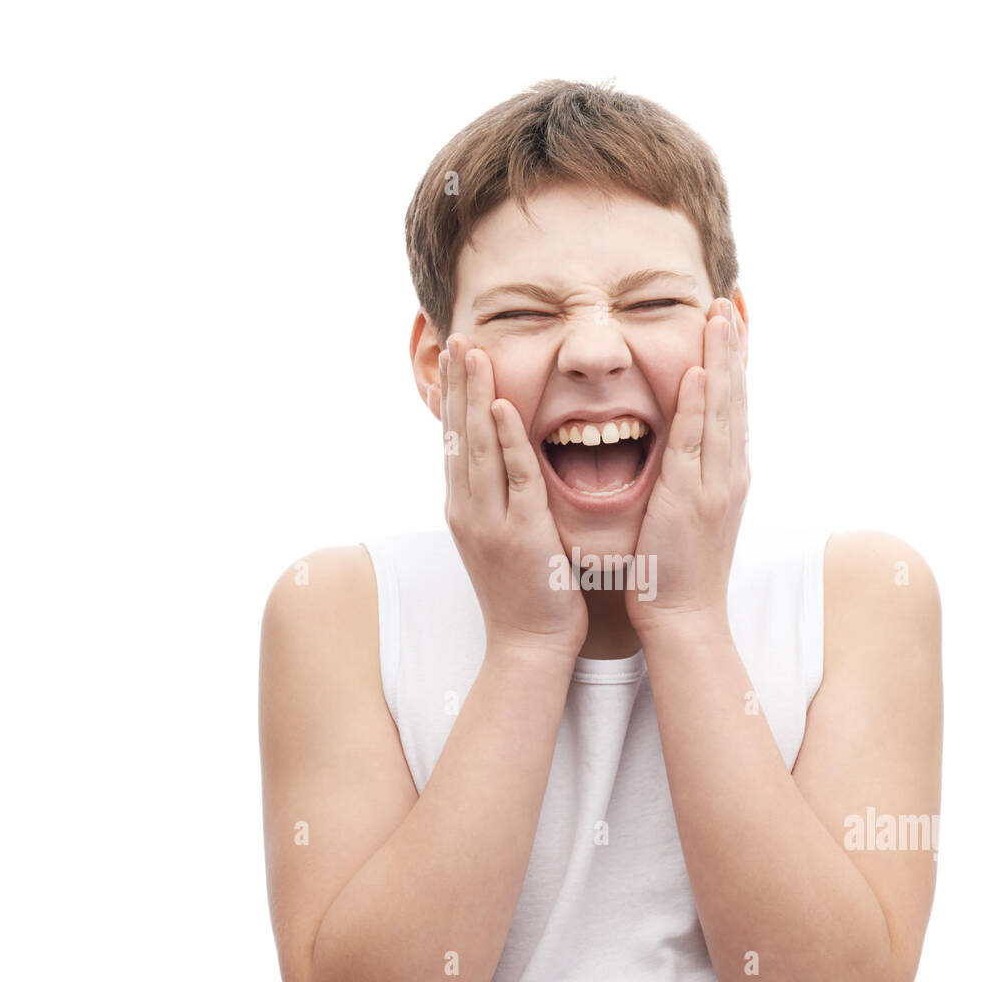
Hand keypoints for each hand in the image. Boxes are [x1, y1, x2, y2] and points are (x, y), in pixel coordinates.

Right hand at [439, 334, 588, 660]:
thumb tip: (500, 466)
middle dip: (457, 384)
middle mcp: (468, 509)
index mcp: (464, 507)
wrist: (529, 643)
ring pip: (479, 447)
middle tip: (455, 338)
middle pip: (457, 434)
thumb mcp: (502, 536)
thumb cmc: (526, 591)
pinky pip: (514, 479)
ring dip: (476, 398)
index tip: (454, 356)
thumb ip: (498, 499)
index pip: (454, 440)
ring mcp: (490, 521)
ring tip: (473, 354)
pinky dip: (508, 441)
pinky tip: (506, 407)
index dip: (453, 396)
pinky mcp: (521, 533)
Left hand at [627, 298, 749, 637]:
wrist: (683, 614)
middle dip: (734, 347)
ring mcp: (715, 485)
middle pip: (736, 397)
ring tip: (719, 317)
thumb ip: (691, 475)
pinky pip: (694, 445)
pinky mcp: (691, 500)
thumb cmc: (677, 568)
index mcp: (728, 473)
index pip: (734, 404)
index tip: (733, 321)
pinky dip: (697, 408)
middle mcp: (730, 472)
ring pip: (721, 411)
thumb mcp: (691, 512)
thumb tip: (686, 447)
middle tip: (729, 301)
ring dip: (721, 361)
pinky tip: (697, 374)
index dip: (735, 361)